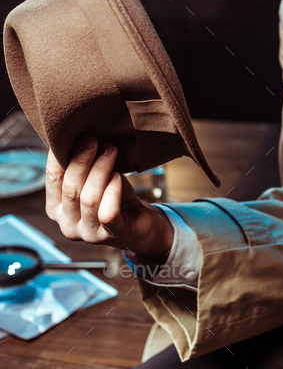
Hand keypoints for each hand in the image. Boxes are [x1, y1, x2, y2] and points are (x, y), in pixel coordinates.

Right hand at [45, 135, 173, 258]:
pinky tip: (118, 176)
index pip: (53, 179)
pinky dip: (112, 192)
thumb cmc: (114, 196)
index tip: (73, 134)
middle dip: (82, 160)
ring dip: (100, 170)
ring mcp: (89, 234)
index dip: (60, 156)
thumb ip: (83, 164)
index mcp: (57, 209)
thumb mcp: (94, 178)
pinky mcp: (114, 236)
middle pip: (71, 188)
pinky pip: (108, 214)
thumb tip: (79, 132)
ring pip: (89, 199)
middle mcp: (68, 224)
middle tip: (94, 139)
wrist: (142, 223)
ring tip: (111, 149)